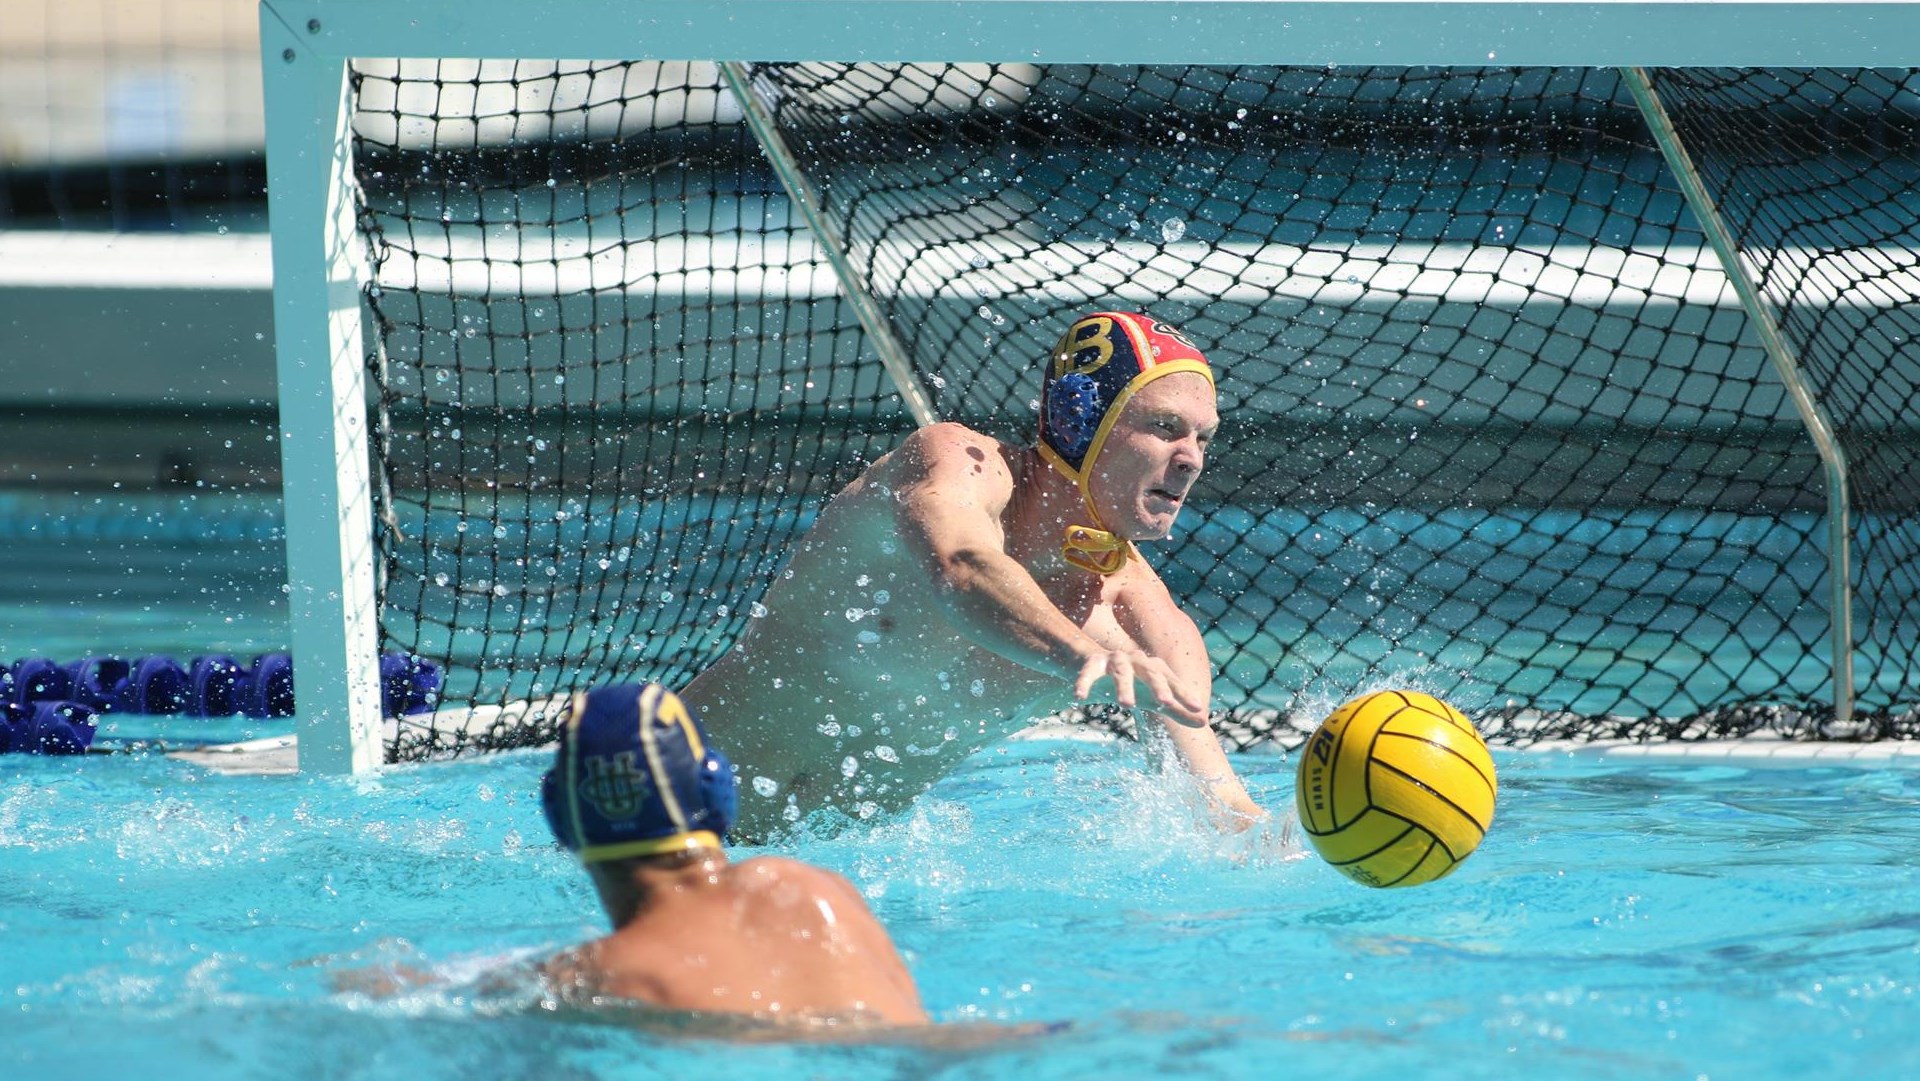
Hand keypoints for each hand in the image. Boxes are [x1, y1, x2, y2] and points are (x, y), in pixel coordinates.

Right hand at [1073, 648, 1207, 723]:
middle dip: (1158, 687)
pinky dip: (1084, 683)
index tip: (1199, 709)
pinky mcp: (1091, 664)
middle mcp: (1137, 661)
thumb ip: (1177, 709)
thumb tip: (1204, 722)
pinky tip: (1080, 697)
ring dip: (1124, 687)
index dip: (1185, 694)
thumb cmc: (1131, 682)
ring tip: (1127, 704)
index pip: (1173, 681)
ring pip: (1121, 672)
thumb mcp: (1153, 697)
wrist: (1093, 662)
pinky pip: (1087, 674)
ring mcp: (1113, 660)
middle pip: (1150, 672)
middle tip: (1165, 703)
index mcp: (1154, 668)